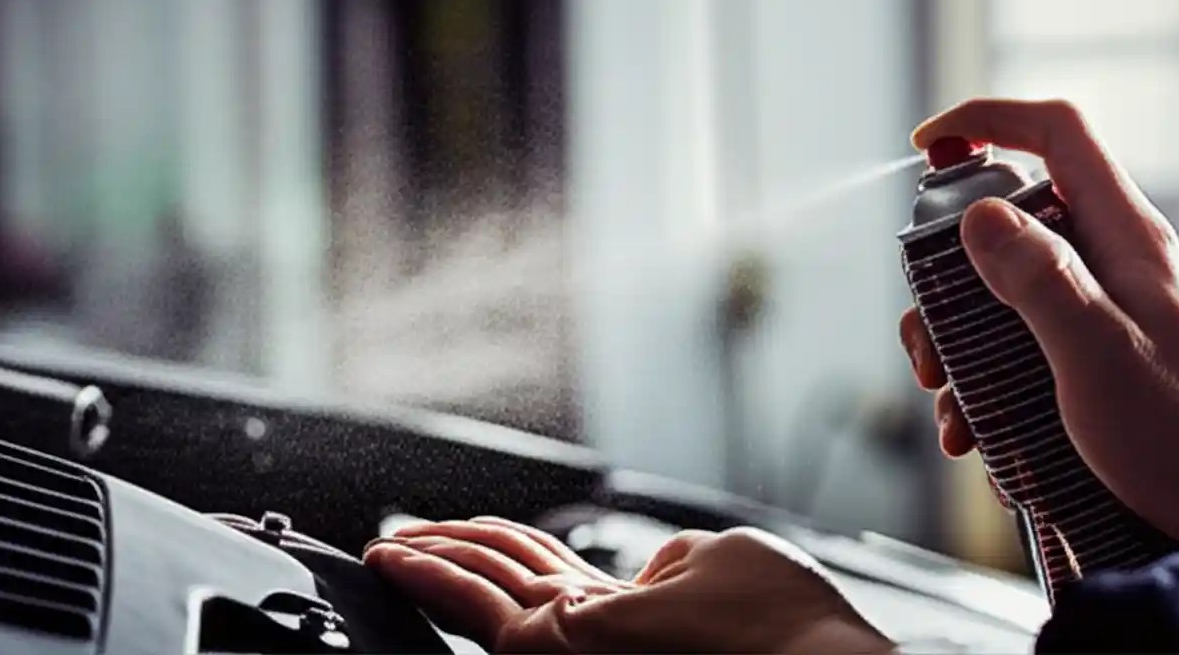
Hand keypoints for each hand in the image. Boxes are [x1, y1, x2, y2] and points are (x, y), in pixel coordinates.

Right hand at [364, 517, 892, 653]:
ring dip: (432, 560)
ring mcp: (574, 640)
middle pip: (506, 581)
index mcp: (634, 608)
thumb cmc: (789, 624)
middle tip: (401, 544)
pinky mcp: (559, 652)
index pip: (546, 576)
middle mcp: (594, 628)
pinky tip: (397, 558)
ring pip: (486, 587)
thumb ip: (666, 565)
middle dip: (451, 558)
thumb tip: (651, 563)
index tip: (463, 534)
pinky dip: (433, 577)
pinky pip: (482, 607)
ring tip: (390, 546)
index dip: (499, 552)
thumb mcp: (720, 568)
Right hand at [899, 98, 1178, 545]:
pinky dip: (979, 388)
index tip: (924, 144)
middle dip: (945, 278)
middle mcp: (1109, 264)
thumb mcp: (1100, 358)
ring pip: (997, 293)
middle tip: (926, 340)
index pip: (1058, 136)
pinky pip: (1012, 350)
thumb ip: (1042, 280)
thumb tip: (979, 214)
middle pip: (1006, 223)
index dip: (989, 120)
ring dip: (955, 347)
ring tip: (949, 408)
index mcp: (1124, 240)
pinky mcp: (1085, 359)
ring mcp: (1098, 311)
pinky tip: (977, 438)